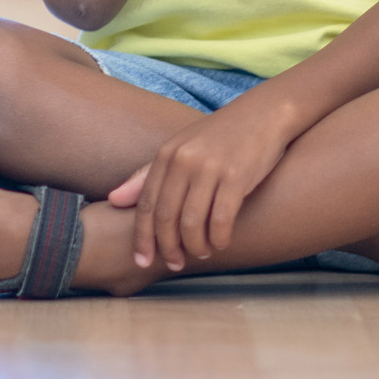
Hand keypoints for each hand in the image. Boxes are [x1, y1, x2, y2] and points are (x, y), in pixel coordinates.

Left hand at [109, 94, 296, 271]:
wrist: (265, 114)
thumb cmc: (221, 136)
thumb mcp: (181, 148)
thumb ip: (147, 175)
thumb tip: (113, 199)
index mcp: (167, 154)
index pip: (146, 204)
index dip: (142, 238)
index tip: (143, 261)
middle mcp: (184, 159)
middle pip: (166, 217)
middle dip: (168, 248)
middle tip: (175, 263)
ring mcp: (210, 166)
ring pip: (192, 222)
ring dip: (195, 246)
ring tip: (203, 252)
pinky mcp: (237, 175)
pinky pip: (221, 219)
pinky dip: (219, 238)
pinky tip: (222, 243)